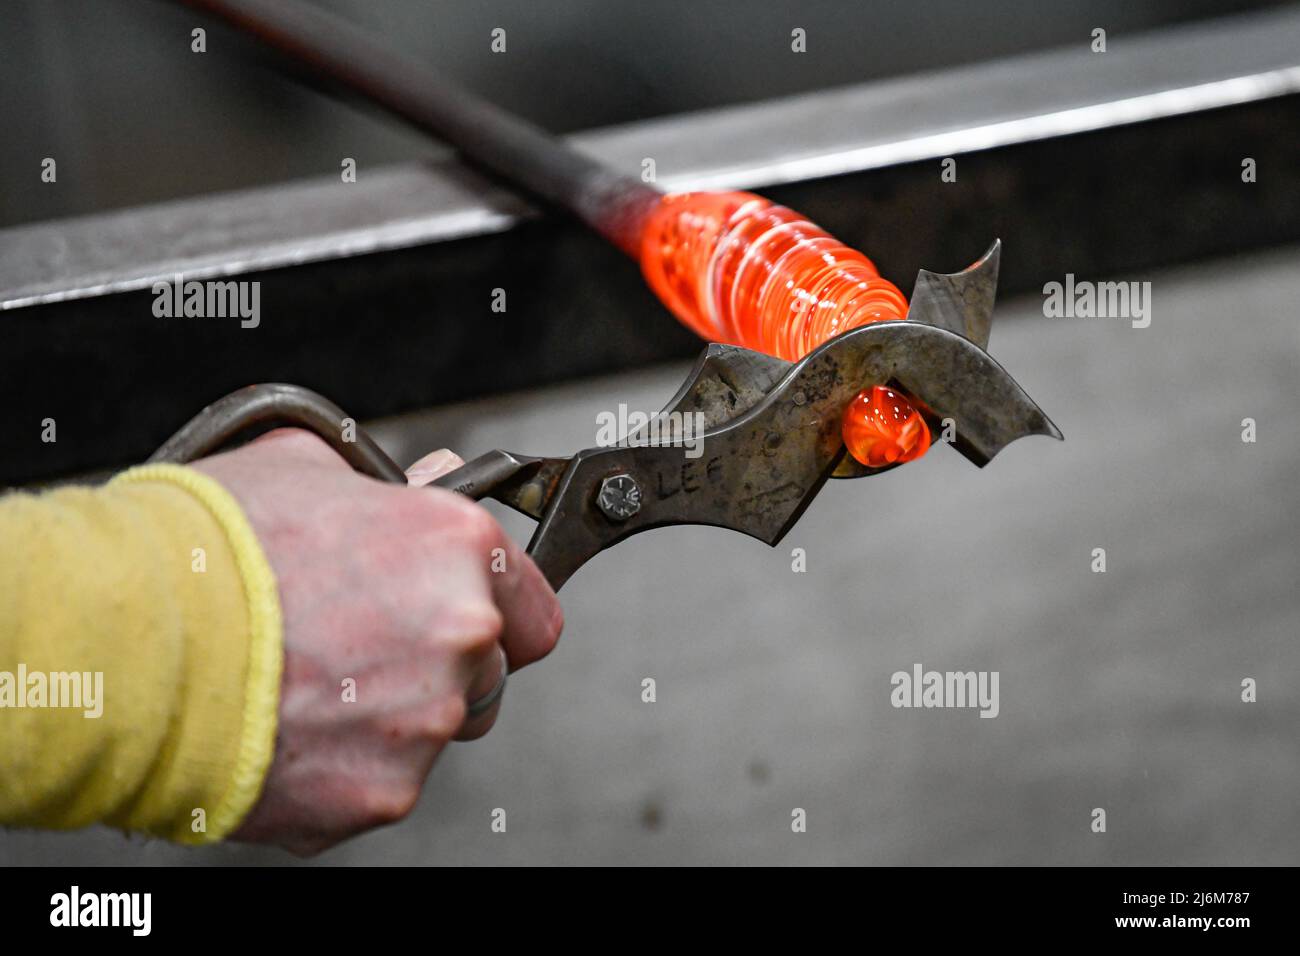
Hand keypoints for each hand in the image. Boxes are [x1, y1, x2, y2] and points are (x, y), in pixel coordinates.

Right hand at [191, 429, 562, 854]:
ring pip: (436, 730)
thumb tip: (434, 479)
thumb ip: (388, 486)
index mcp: (458, 549)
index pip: (534, 609)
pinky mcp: (379, 792)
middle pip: (489, 673)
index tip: (467, 618)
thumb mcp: (304, 470)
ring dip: (393, 716)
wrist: (123, 637)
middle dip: (441, 664)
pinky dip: (344, 767)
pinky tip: (288, 726)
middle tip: (362, 647)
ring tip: (309, 685)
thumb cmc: (204, 547)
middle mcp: (461, 634)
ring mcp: (425, 720)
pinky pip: (383, 782)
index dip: (500, 614)